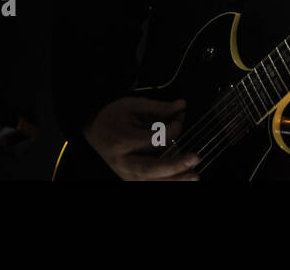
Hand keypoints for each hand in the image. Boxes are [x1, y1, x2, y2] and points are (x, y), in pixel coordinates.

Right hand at [82, 96, 199, 180]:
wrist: (95, 132)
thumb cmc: (114, 117)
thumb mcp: (134, 106)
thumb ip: (158, 108)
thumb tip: (182, 106)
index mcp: (122, 140)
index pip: (153, 139)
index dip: (171, 130)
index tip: (181, 119)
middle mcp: (123, 161)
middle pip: (150, 168)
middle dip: (174, 166)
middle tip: (195, 159)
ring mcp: (125, 174)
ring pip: (151, 181)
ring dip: (174, 180)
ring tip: (194, 176)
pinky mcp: (130, 179)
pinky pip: (150, 184)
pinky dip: (167, 183)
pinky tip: (182, 180)